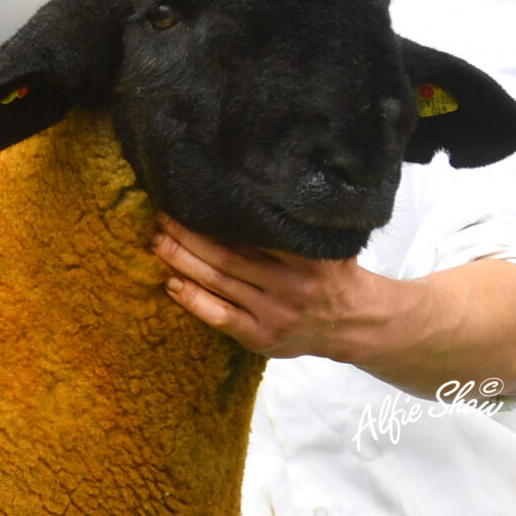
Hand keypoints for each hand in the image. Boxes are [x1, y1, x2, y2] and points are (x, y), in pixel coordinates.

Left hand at [153, 214, 515, 401]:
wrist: (357, 323)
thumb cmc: (335, 272)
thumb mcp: (330, 241)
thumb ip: (301, 219)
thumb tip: (269, 177)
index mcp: (311, 255)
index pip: (256, 231)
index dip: (219, 215)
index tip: (192, 195)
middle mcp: (293, 285)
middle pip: (228, 256)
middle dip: (189, 235)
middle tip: (162, 216)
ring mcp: (276, 315)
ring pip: (219, 284)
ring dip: (182, 262)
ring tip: (158, 241)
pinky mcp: (262, 338)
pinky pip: (220, 317)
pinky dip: (192, 300)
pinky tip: (171, 283)